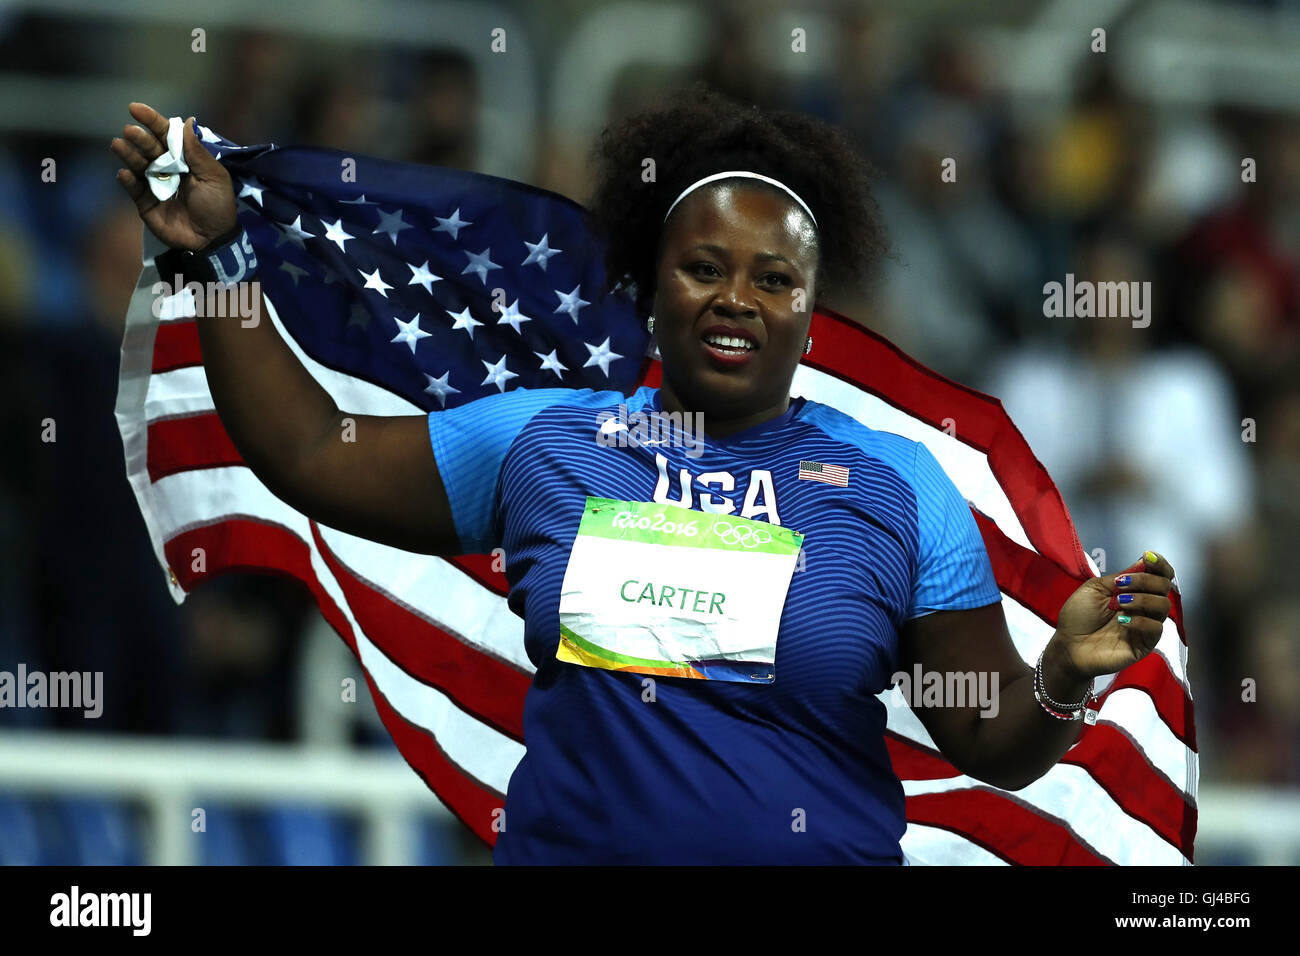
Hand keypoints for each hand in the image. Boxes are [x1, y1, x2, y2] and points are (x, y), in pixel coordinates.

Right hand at [111, 102, 236, 250]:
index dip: (152, 121)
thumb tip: (188, 121)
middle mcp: (168, 168)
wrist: (213, 239)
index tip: (135, 108)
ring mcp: (155, 184)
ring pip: (138, 165)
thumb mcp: (214, 177)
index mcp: (186, 159)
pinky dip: (128, 181)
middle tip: (131, 131)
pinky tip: (125, 174)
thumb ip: (198, 152)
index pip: (167, 136)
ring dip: (128, 154)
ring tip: (119, 145)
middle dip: (139, 138)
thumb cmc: (217, 206)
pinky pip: (134, 189)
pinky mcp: (146, 203)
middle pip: (150, 148)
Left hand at [1049, 551, 1175, 680]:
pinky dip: (1141, 621)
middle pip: (1164, 586)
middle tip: (1121, 585)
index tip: (1148, 557)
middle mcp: (1143, 606)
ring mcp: (1146, 625)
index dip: (1159, 564)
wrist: (1068, 645)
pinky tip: (1123, 621)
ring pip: (1164, 605)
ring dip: (1142, 599)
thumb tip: (1142, 562)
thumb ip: (1119, 577)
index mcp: (1133, 591)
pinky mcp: (1145, 644)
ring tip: (1119, 603)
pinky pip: (1156, 628)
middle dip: (1145, 580)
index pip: (1158, 575)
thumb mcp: (1094, 588)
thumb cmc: (1078, 616)